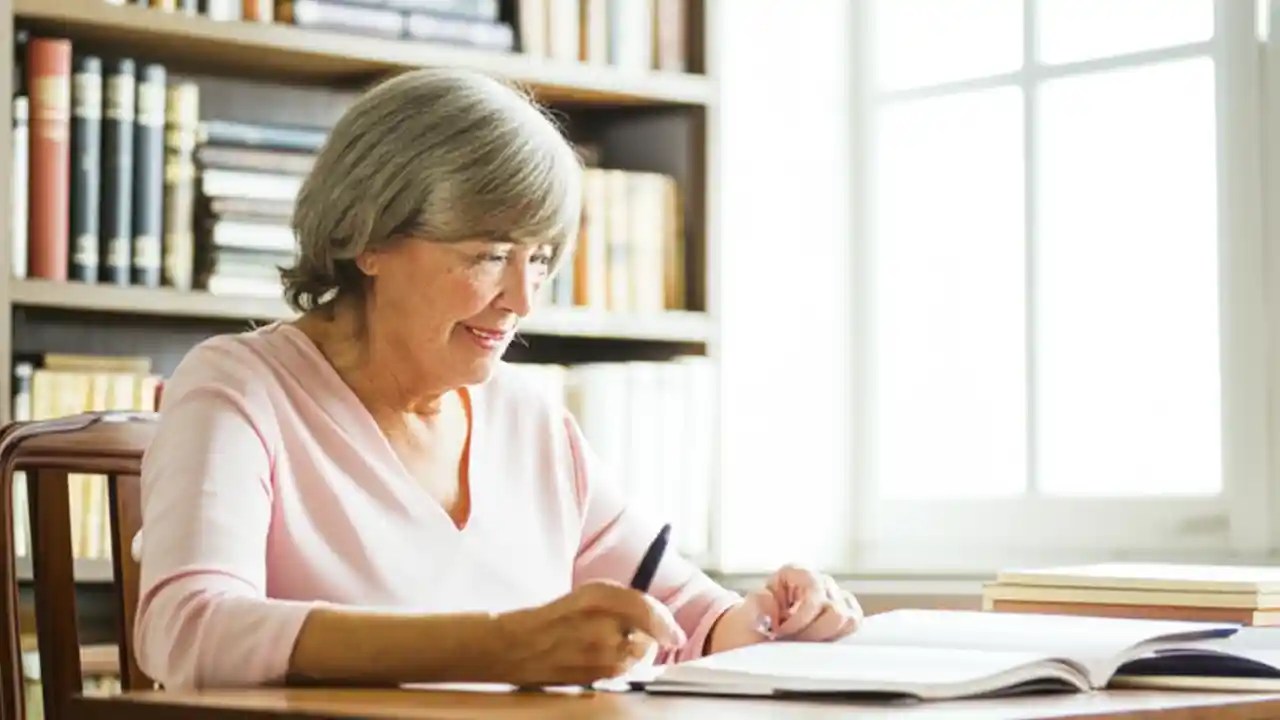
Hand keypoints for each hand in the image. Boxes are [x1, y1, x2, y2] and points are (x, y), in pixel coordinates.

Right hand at [493, 580, 687, 685]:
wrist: (519, 645)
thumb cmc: (556, 616)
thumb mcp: (592, 593)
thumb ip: (628, 602)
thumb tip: (664, 625)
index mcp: (601, 597)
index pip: (649, 612)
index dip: (667, 625)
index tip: (675, 635)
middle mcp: (602, 626)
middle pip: (647, 640)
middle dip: (644, 637)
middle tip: (624, 632)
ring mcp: (598, 655)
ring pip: (636, 659)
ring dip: (632, 653)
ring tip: (606, 644)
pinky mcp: (594, 676)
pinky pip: (621, 672)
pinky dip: (618, 666)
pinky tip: (598, 657)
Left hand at [707, 564, 861, 654]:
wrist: (749, 635)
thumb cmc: (747, 625)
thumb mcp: (741, 614)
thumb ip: (754, 606)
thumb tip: (770, 600)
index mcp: (794, 572)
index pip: (814, 590)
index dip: (802, 618)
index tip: (782, 633)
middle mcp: (818, 580)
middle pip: (836, 609)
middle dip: (814, 633)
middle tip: (792, 644)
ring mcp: (834, 597)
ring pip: (849, 618)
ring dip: (827, 638)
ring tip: (803, 646)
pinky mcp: (843, 615)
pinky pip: (853, 626)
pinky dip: (839, 639)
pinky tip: (817, 646)